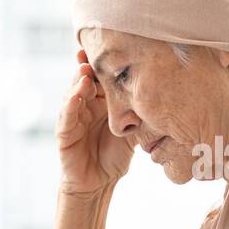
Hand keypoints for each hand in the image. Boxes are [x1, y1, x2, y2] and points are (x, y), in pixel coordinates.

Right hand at [57, 49, 134, 197]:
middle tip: (92, 51)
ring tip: (84, 70)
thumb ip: (140, 114)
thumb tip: (164, 97)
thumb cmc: (115, 155)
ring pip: (73, 95)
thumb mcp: (133, 131)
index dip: (103, 64)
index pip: (100, 78)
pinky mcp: (64, 134)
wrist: (99, 182)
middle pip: (84, 80)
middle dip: (87, 65)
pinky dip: (69, 106)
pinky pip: (66, 118)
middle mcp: (85, 105)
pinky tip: (75, 96)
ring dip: (77, 82)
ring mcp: (73, 118)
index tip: (109, 46)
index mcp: (101, 102)